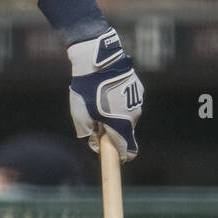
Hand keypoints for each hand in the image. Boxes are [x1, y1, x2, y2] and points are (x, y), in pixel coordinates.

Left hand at [68, 27, 142, 161]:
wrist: (98, 59)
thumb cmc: (87, 88)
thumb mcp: (79, 113)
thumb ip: (87, 132)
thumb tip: (94, 142)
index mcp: (121, 125)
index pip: (127, 151)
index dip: (119, 157)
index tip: (113, 158)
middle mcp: (134, 115)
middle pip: (125, 132)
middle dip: (112, 131)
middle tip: (95, 120)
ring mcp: (138, 101)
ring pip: (126, 115)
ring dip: (115, 114)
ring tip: (97, 100)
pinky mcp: (138, 88)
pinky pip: (128, 101)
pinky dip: (118, 100)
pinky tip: (106, 89)